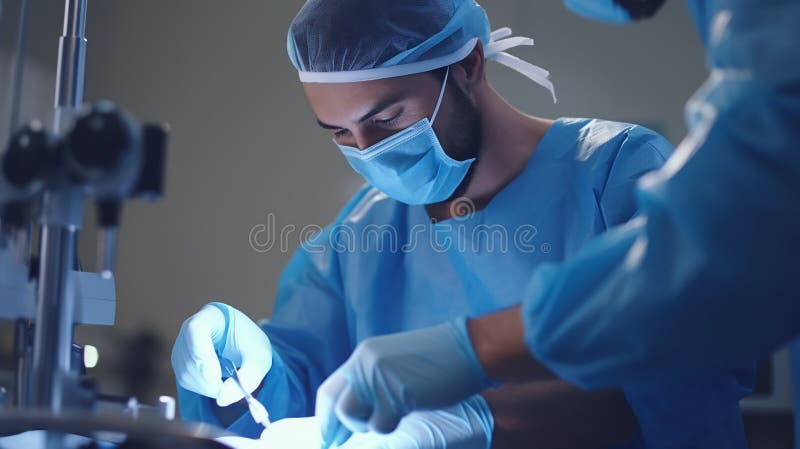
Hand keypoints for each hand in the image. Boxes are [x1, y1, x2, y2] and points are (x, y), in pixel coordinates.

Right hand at [172, 302, 272, 405]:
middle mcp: (189, 327)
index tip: (215, 376)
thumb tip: (222, 399)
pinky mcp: (179, 361)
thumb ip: (248, 378)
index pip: (196, 330)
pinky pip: (185, 380)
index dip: (201, 354)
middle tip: (232, 387)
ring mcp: (181, 345)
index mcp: (211, 315)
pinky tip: (218, 381)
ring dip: (208, 387)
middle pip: (191, 358)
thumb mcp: (260, 358)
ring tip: (229, 382)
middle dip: (211, 379)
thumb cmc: (250, 343)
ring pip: (186, 373)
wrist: (242, 340)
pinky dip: (203, 388)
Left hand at [316, 318, 490, 447]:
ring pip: (353, 416)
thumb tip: (352, 414)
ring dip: (368, 425)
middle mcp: (365, 363)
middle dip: (342, 428)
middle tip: (343, 442)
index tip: (327, 436)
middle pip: (337, 406)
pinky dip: (392, 425)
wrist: (468, 350)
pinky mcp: (396, 393)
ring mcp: (379, 377)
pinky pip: (381, 423)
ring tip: (390, 417)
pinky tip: (409, 409)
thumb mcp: (394, 364)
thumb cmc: (436, 361)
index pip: (330, 390)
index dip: (325, 416)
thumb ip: (371, 382)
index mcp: (363, 355)